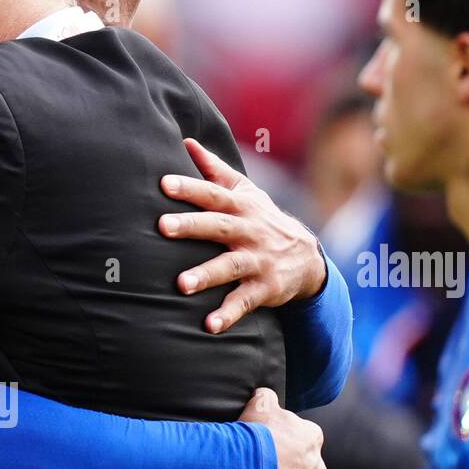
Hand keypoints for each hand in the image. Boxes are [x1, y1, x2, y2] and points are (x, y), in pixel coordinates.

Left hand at [159, 137, 326, 333]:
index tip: (163, 183)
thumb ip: (215, 170)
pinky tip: (209, 326)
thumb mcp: (246, 192)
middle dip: (190, 226)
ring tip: (181, 285)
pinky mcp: (266, 288)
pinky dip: (228, 314)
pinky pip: (245, 302)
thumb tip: (186, 142)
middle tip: (162, 227)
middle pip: (218, 226)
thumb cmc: (261, 220)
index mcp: (241, 207)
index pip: (213, 194)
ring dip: (206, 275)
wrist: (307, 257)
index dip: (190, 188)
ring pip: (231, 266)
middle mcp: (249, 231)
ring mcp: (259, 260)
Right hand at [240, 387, 325, 468]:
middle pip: (302, 466)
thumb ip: (266, 397)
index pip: (304, 438)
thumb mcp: (260, 404)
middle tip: (262, 466)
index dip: (285, 440)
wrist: (248, 466)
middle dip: (286, 467)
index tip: (269, 444)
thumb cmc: (256, 434)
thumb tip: (264, 393)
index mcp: (312, 437)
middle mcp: (317, 466)